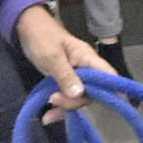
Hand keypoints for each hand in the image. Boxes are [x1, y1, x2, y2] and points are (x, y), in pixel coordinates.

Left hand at [14, 2, 113, 120]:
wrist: (26, 27)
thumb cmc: (41, 36)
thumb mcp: (51, 56)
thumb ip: (65, 75)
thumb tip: (78, 93)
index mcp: (88, 58)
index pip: (108, 76)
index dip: (116, 91)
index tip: (116, 106)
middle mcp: (86, 68)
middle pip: (92, 92)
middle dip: (75, 101)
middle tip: (54, 99)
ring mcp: (76, 75)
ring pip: (79, 97)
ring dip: (65, 107)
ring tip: (48, 113)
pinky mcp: (65, 80)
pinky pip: (67, 96)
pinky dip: (59, 107)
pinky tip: (48, 116)